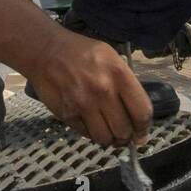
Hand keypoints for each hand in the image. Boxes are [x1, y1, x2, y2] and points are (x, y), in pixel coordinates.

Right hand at [24, 31, 152, 148]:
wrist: (46, 51)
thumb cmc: (82, 53)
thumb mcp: (112, 58)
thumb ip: (127, 85)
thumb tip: (138, 118)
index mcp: (119, 74)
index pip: (142, 112)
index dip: (144, 127)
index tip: (141, 132)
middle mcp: (103, 90)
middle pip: (124, 130)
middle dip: (127, 137)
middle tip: (124, 135)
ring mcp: (83, 104)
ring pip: (105, 139)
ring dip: (110, 140)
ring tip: (108, 132)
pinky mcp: (67, 114)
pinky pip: (87, 135)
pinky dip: (92, 134)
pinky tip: (91, 123)